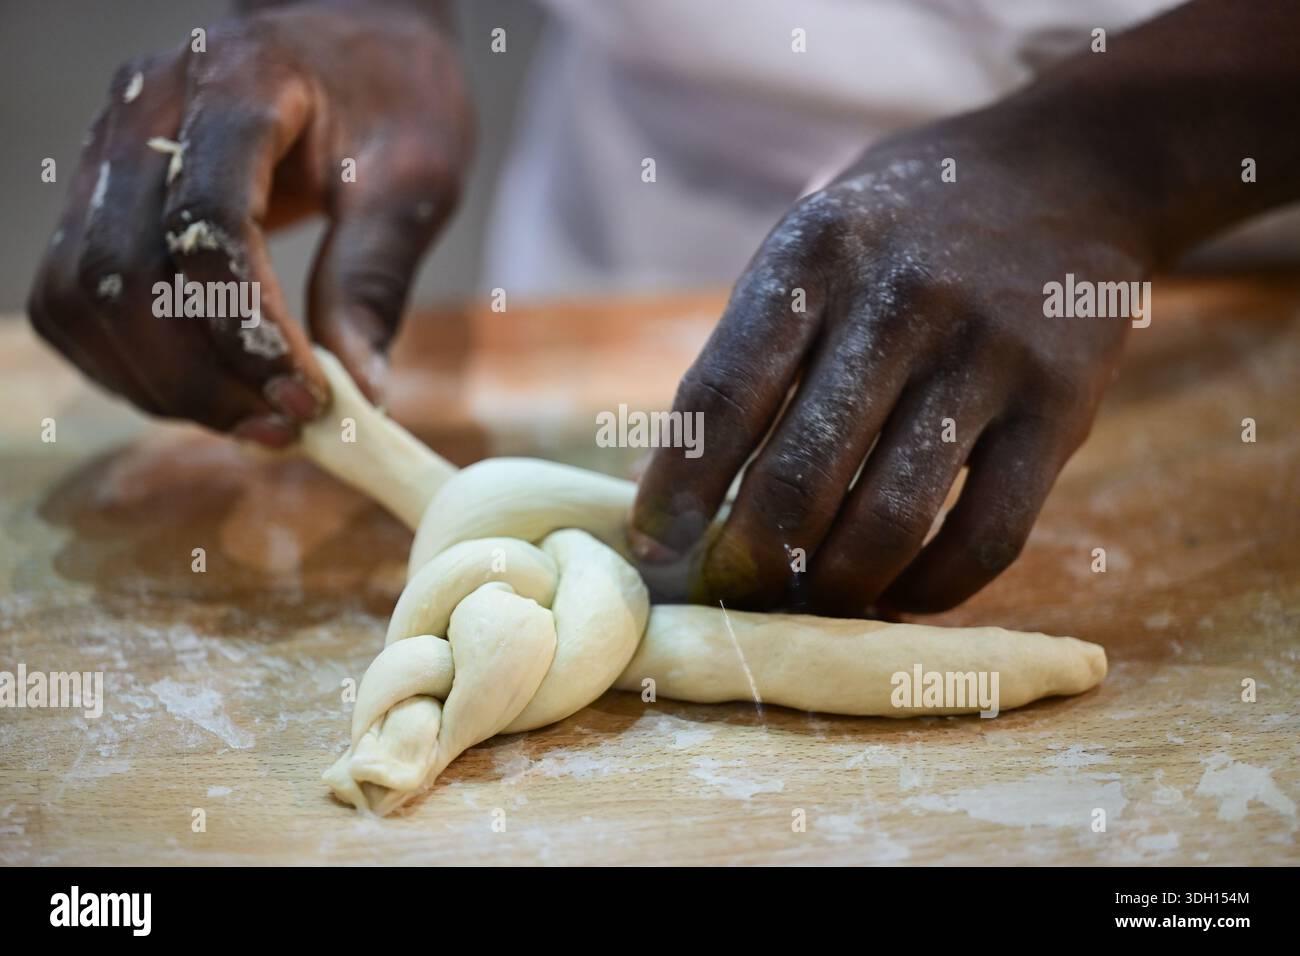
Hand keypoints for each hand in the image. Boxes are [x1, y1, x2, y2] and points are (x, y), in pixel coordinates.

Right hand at [27, 1, 470, 444]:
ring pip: (84, 294)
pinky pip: (75, 297)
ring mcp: (108, 148)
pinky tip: (203, 389)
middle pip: (126, 270)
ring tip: (249, 420)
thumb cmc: (392, 98)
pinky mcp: (97, 192)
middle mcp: (149, 109)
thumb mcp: (415, 179)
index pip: (208, 222)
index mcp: (240, 83)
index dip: (249, 330)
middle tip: (281, 429)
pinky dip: (127, 362)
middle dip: (199, 376)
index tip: (308, 400)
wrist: (349, 40)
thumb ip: (374, 278)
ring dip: (159, 382)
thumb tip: (357, 397)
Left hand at [631, 109, 1152, 614]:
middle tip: (730, 595)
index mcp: (814, 253)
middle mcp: (899, 298)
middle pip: (800, 477)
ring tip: (806, 603)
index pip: (721, 396)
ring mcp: (988, 353)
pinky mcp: (1062, 405)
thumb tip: (673, 489)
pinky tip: (897, 593)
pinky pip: (988, 537)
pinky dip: (931, 590)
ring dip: (834, 589)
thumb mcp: (812, 244)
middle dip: (749, 563)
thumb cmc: (899, 229)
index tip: (653, 549)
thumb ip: (750, 348)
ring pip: (890, 522)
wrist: (1066, 173)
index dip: (677, 491)